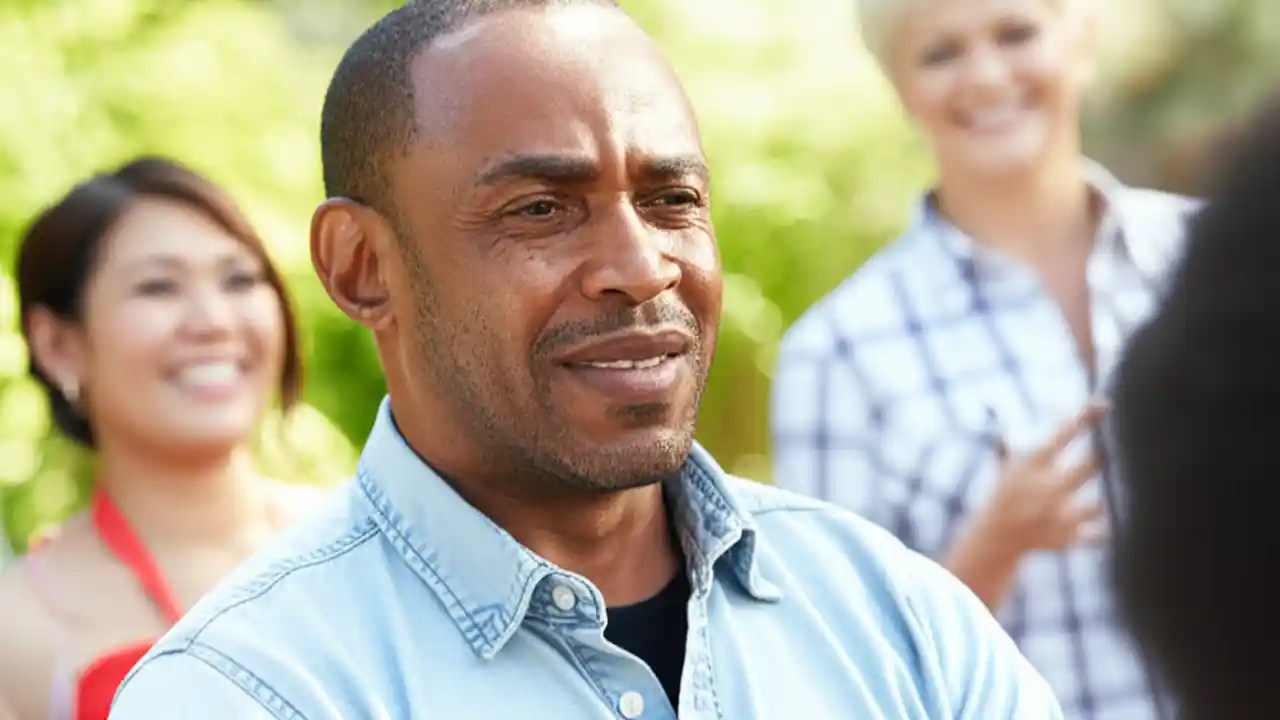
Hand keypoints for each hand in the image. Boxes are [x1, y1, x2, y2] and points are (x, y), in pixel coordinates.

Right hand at [977, 400, 1108, 554]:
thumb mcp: (1008, 469)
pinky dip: (1104, 529)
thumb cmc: (1005, 496)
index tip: (1104, 403)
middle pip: (1089, 465)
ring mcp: (1059, 515)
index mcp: (1032, 466)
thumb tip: (1006, 424)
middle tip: (1109, 452)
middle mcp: (1047, 488)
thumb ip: (1014, 446)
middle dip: (1103, 456)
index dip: (1085, 418)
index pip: (1063, 434)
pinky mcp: (1068, 538)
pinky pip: (1098, 533)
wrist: (997, 537)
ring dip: (1104, 499)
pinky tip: (1108, 525)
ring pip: (1099, 504)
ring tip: (1104, 496)